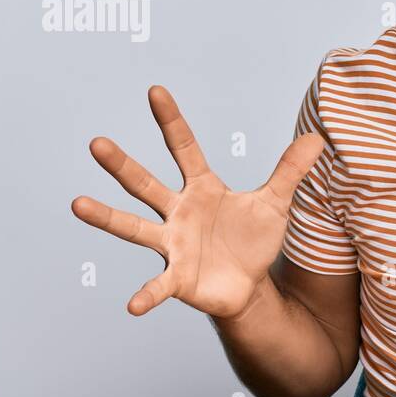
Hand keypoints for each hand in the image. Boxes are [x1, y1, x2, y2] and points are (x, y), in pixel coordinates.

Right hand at [71, 85, 323, 317]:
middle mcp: (178, 212)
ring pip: (134, 228)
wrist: (248, 285)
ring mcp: (173, 244)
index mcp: (202, 188)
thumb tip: (318, 137)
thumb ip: (290, 171)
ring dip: (107, 218)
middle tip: (97, 143)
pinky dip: (146, 295)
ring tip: (78, 204)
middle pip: (146, 184)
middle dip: (122, 165)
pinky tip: (132, 306)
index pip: (184, 148)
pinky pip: (158, 286)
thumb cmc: (253, 239)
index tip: (155, 90)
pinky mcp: (177, 277)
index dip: (172, 121)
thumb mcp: (276, 203)